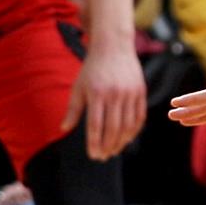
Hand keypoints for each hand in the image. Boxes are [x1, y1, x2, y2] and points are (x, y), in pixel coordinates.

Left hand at [63, 42, 145, 159]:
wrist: (113, 47)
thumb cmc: (92, 69)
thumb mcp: (78, 87)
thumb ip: (73, 110)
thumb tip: (64, 129)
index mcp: (97, 94)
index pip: (96, 125)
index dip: (95, 143)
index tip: (93, 155)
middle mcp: (115, 94)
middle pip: (114, 128)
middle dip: (108, 146)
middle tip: (103, 157)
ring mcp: (130, 93)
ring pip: (128, 125)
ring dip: (122, 142)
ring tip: (114, 151)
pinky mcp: (140, 92)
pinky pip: (140, 117)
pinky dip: (134, 130)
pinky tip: (127, 139)